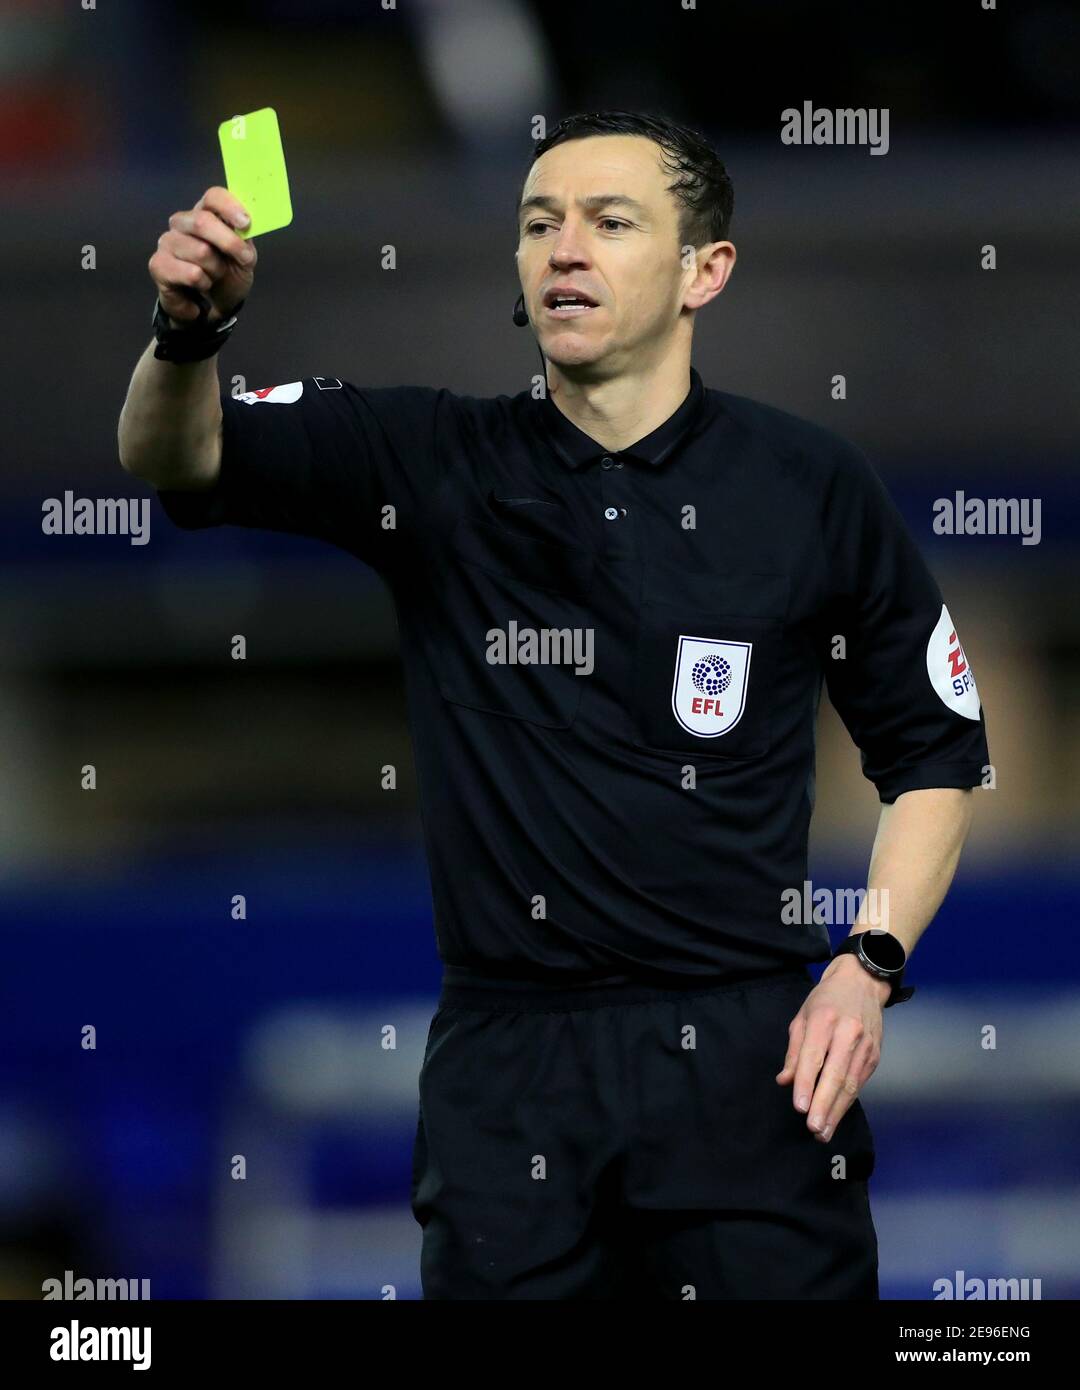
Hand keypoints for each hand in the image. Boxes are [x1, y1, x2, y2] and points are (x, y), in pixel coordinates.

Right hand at [148, 185, 255, 326]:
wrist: (210, 307)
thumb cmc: (226, 276)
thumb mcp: (243, 257)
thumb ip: (245, 239)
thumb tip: (246, 225)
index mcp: (204, 213)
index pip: (213, 196)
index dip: (230, 207)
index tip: (246, 223)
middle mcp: (182, 223)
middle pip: (203, 221)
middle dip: (230, 243)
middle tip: (245, 260)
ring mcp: (167, 242)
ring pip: (200, 251)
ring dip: (216, 270)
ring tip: (213, 276)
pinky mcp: (158, 265)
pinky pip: (191, 273)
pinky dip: (204, 283)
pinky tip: (200, 286)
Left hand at [775, 953, 890, 1140]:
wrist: (863, 983)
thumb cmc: (826, 1000)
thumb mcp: (803, 1017)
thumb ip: (795, 1051)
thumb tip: (786, 1081)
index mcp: (825, 1020)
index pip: (815, 1057)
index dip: (807, 1084)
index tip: (800, 1108)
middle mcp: (849, 1033)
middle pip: (836, 1075)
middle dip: (824, 1105)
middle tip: (814, 1128)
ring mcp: (866, 1046)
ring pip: (851, 1084)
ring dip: (837, 1111)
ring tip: (824, 1131)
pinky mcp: (875, 1056)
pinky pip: (860, 1083)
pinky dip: (847, 1101)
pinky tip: (836, 1115)